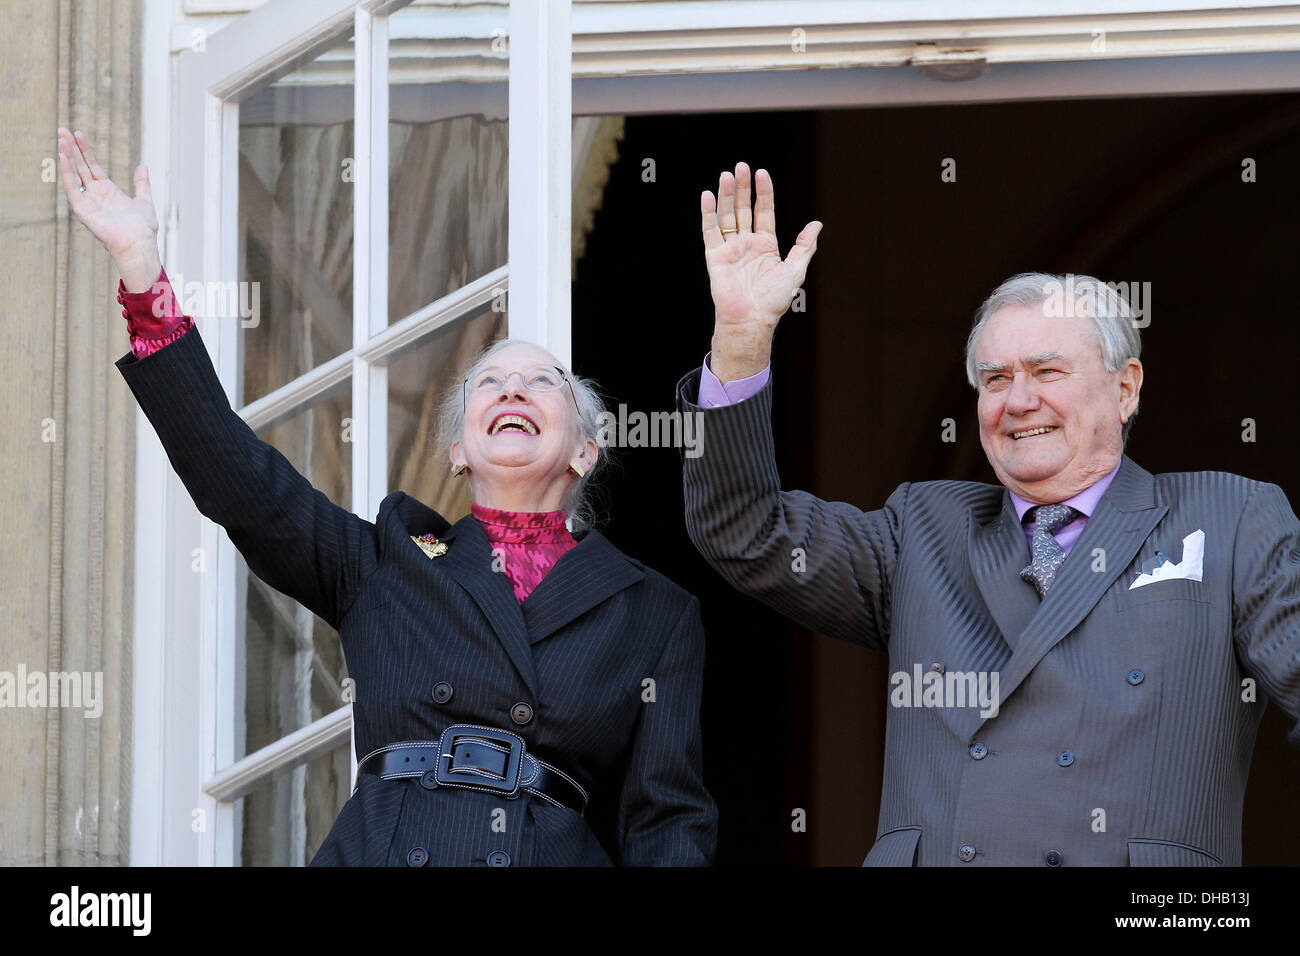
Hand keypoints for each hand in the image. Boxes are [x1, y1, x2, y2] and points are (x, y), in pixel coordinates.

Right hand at [57, 127, 160, 290]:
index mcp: (108, 191)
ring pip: (74, 174)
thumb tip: (143, 166)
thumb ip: (141, 183)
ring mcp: (87, 201)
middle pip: (80, 166)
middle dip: (71, 148)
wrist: (139, 244)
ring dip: (66, 156)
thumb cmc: (142, 229)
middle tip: (62, 130)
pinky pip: (72, 188)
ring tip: (60, 138)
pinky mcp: (82, 210)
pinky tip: (63, 157)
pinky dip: (67, 173)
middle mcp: (95, 195)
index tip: (79, 133)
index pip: (92, 166)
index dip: (85, 150)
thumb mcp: (144, 200)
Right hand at [700, 162, 820, 381]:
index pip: (764, 211)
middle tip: (741, 167)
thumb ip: (804, 246)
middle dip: (742, 188)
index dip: (763, 192)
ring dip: (726, 195)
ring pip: (727, 216)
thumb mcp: (795, 270)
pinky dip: (708, 213)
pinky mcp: (715, 257)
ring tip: (727, 175)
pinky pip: (710, 231)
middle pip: (743, 208)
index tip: (762, 173)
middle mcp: (747, 244)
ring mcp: (730, 249)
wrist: (752, 320)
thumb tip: (817, 224)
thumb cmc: (774, 300)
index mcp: (765, 245)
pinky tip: (709, 196)